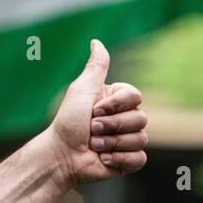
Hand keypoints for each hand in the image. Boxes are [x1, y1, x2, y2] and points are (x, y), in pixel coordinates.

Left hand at [45, 39, 147, 186]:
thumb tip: (96, 41)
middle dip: (111, 125)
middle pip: (141, 118)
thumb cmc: (68, 121)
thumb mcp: (81, 90)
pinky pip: (140, 158)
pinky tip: (103, 158)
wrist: (62, 154)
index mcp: (117, 100)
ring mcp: (129, 139)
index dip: (115, 105)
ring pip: (141, 138)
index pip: (136, 96)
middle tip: (91, 129)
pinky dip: (120, 159)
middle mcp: (126, 118)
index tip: (94, 109)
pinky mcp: (129, 160)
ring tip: (93, 144)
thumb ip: (96, 67)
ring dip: (112, 142)